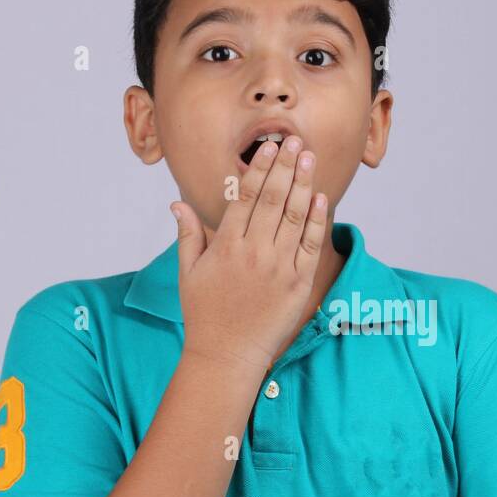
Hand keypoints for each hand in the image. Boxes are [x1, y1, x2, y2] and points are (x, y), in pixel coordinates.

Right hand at [170, 135, 326, 372]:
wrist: (227, 355)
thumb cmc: (205, 314)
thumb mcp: (188, 272)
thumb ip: (188, 234)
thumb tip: (177, 203)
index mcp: (226, 246)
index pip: (246, 196)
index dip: (259, 168)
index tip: (269, 146)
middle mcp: (254, 252)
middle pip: (273, 198)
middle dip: (285, 165)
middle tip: (295, 141)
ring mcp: (279, 267)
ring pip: (294, 215)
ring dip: (303, 183)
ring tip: (310, 157)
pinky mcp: (299, 282)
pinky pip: (310, 244)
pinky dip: (316, 218)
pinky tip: (319, 196)